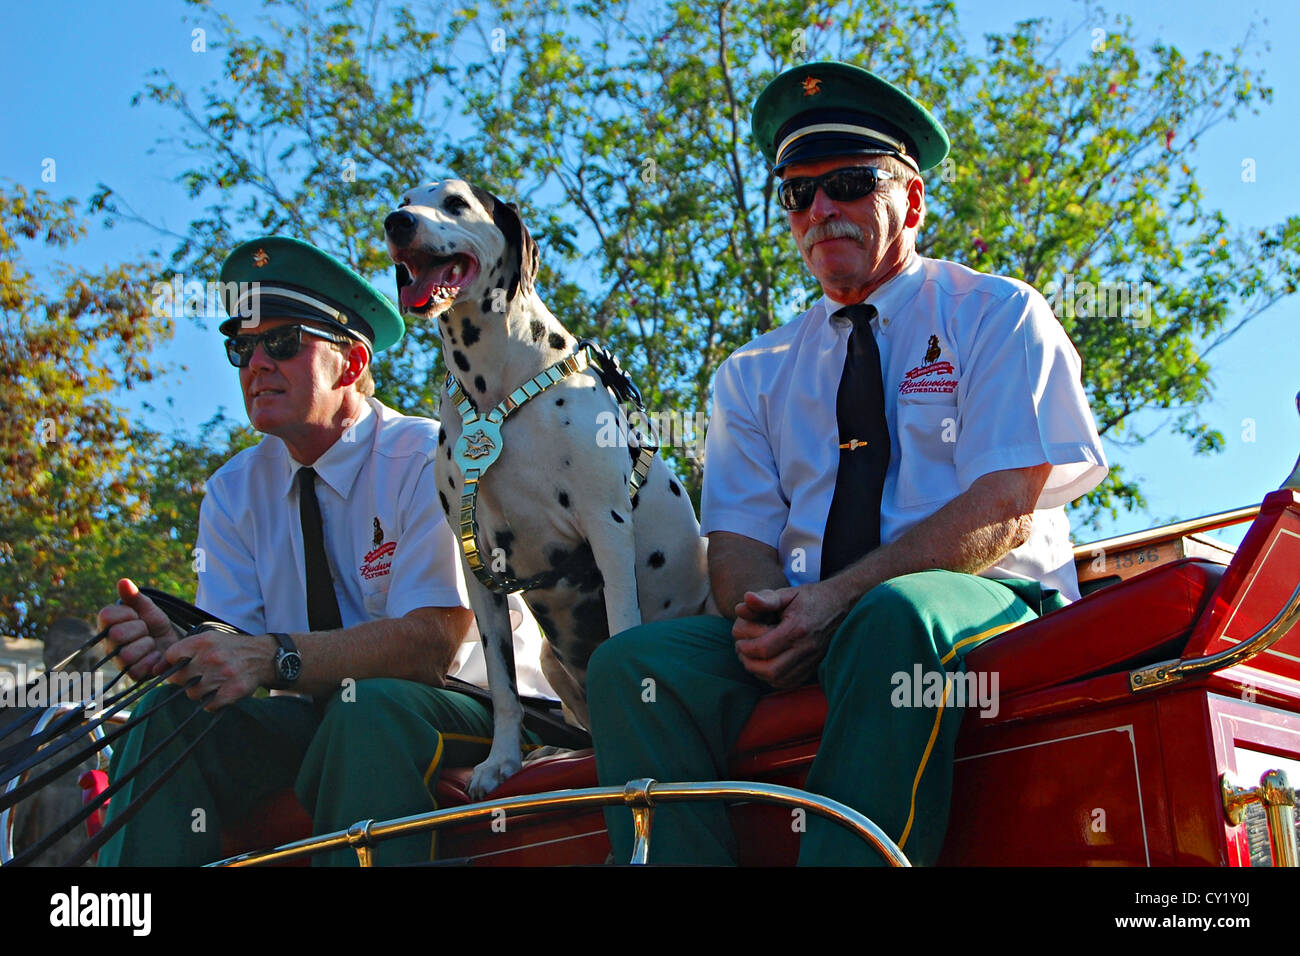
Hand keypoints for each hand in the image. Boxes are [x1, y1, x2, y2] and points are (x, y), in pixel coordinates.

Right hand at [97, 578, 178, 680]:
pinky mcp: (131, 675)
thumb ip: (135, 597)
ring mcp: (118, 661)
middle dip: (140, 629)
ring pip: (127, 654)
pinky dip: (152, 660)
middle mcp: (108, 644)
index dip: (127, 614)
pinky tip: (156, 656)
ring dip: (147, 645)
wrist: (173, 643)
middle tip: (147, 630)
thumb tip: (123, 581)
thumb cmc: (155, 624)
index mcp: (107, 625)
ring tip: (151, 643)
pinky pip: (137, 669)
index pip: (106, 616)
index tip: (137, 615)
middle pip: (117, 635)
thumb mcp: (148, 608)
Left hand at [163, 630, 277, 710]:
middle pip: (179, 678)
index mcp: (204, 641)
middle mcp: (212, 656)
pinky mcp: (234, 690)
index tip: (180, 667)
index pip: (172, 655)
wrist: (264, 656)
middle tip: (199, 677)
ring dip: (200, 692)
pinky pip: (209, 705)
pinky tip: (220, 693)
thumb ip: (182, 652)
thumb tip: (154, 670)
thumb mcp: (208, 641)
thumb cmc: (230, 649)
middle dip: (185, 680)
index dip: (172, 664)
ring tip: (212, 684)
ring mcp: (224, 674)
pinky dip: (212, 703)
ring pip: (193, 694)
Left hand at [732, 579, 853, 688]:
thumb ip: (765, 599)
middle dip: (750, 663)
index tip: (739, 641)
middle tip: (742, 652)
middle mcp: (807, 648)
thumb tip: (745, 599)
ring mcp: (813, 660)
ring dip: (760, 672)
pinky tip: (767, 665)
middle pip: (771, 669)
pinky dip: (774, 678)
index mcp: (797, 628)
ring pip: (779, 679)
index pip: (764, 648)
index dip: (746, 648)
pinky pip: (790, 682)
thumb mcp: (787, 593)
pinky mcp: (815, 667)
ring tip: (751, 659)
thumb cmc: (810, 598)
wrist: (841, 605)